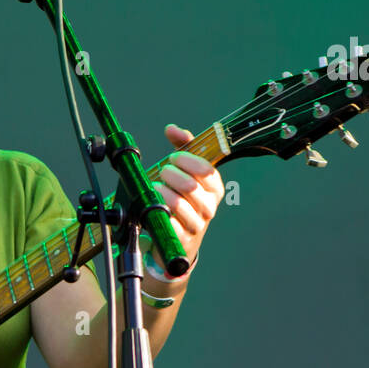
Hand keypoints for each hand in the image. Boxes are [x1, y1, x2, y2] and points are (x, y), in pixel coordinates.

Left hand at [146, 124, 224, 273]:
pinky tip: (153, 203)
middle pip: (191, 186)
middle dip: (172, 175)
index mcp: (215, 188)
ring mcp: (197, 224)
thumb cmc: (185, 197)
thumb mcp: (187, 171)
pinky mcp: (182, 238)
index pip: (207, 171)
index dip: (188, 161)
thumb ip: (183, 147)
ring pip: (178, 204)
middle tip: (163, 172)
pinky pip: (170, 222)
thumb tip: (171, 129)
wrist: (183, 235)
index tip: (173, 158)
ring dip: (162, 192)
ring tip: (155, 187)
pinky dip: (159, 210)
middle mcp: (209, 207)